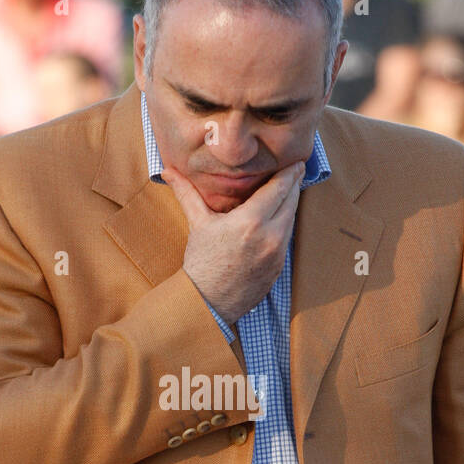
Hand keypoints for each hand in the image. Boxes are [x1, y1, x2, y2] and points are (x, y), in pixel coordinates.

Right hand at [164, 160, 304, 324]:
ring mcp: (278, 253)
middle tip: (296, 168)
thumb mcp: (197, 223)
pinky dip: (285, 223)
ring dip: (291, 203)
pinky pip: (288, 237)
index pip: (279, 188)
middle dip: (294, 184)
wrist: (207, 302)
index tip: (296, 160)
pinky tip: (280, 215)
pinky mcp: (280, 266)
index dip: (289, 172)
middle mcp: (270, 236)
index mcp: (250, 222)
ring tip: (289, 188)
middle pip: (292, 200)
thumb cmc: (202, 262)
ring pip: (292, 219)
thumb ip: (187, 193)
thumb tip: (167, 170)